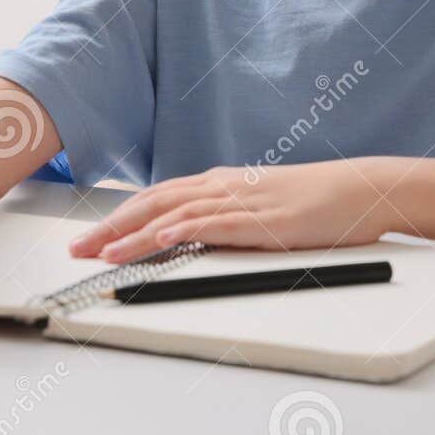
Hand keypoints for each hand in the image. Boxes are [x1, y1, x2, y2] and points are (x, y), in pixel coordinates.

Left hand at [67, 161, 402, 262]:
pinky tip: (160, 239)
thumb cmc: (313, 201)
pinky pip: (215, 224)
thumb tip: (191, 236)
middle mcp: (222, 187)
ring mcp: (241, 201)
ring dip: (135, 234)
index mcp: (219, 183)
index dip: (118, 217)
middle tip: (78, 249)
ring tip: (104, 251)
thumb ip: (224, 217)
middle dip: (112, 227)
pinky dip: (183, 230)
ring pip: (175, 214)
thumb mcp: (258, 205)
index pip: (156, 198)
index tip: (90, 238)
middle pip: (154, 203)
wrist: (356, 189)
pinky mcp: (262, 220)